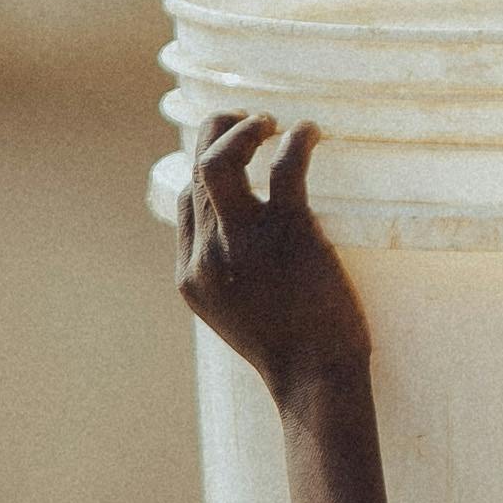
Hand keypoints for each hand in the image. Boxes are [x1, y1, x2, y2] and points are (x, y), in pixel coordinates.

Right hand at [177, 116, 367, 413]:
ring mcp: (244, 241)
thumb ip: (229, 277)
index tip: (237, 155)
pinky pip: (283, 163)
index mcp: (191, 277)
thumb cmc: (294, 352)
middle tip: (251, 122)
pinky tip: (311, 134)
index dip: (206, 169)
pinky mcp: (288, 229)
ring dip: (244, 128)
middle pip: (195, 170)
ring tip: (270, 123)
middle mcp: (206, 255)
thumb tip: (240, 244)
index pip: (185, 201)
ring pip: (218, 158)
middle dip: (218, 132)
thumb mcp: (240, 318)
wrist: (317, 380)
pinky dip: (297, 139)